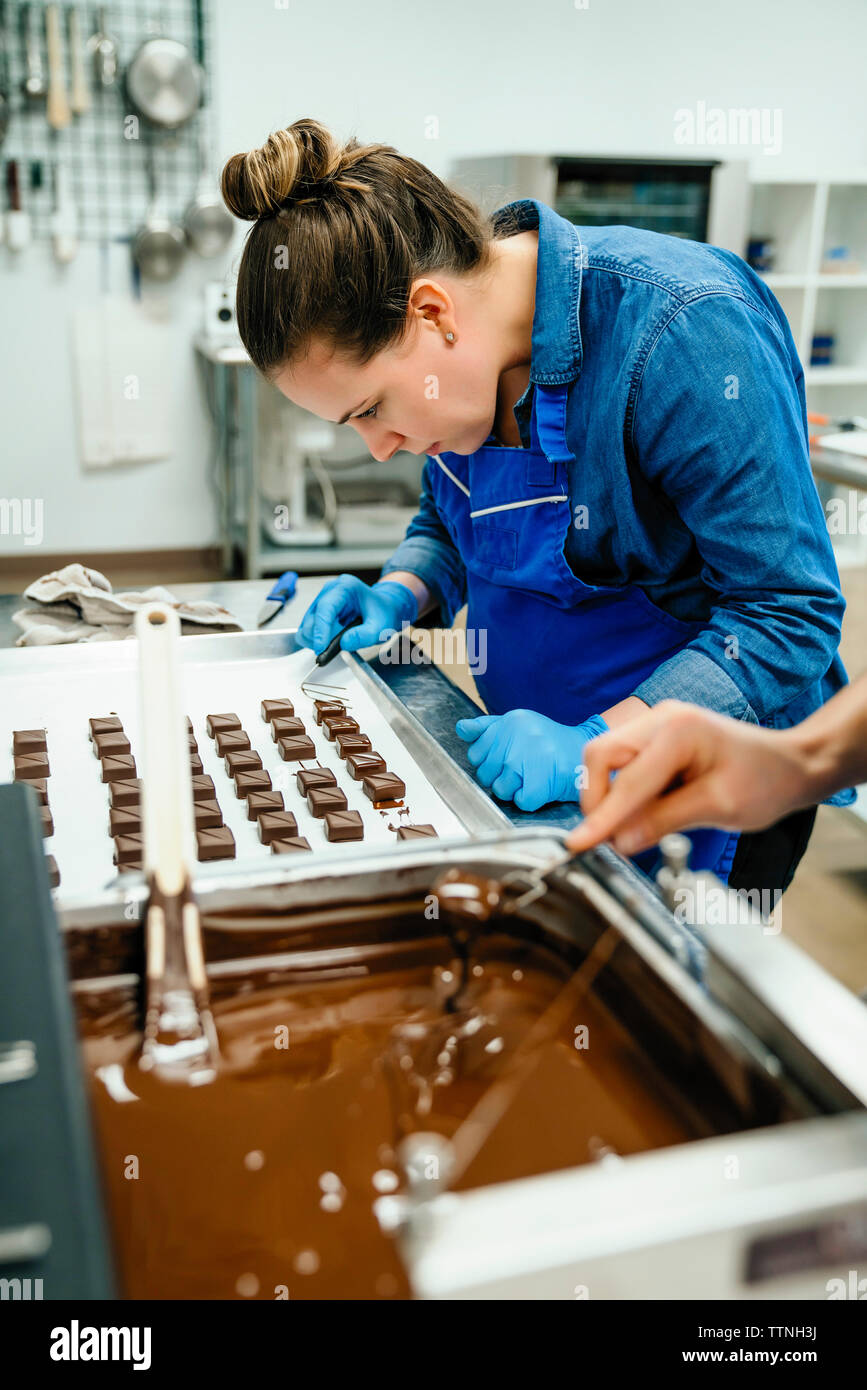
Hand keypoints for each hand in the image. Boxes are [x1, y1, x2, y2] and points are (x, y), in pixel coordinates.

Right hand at [297, 575, 417, 654]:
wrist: (386, 608)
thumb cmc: (384, 613)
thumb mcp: (381, 627)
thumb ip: (364, 636)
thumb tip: (344, 642)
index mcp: (346, 587)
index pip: (326, 607)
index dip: (320, 629)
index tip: (320, 647)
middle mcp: (332, 590)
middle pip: (313, 615)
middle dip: (318, 636)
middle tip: (328, 650)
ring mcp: (324, 599)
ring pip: (308, 622)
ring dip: (316, 637)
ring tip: (332, 645)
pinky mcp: (320, 610)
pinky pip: (310, 626)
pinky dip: (316, 637)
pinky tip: (327, 642)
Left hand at [456, 709, 608, 810]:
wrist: (585, 753)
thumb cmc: (549, 741)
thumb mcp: (518, 724)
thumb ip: (487, 727)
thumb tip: (461, 728)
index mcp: (510, 723)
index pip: (475, 754)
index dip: (489, 762)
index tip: (506, 758)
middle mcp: (517, 740)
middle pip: (485, 775)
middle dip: (500, 776)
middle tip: (522, 768)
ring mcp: (527, 762)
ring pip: (500, 790)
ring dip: (515, 790)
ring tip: (532, 777)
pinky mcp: (540, 783)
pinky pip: (520, 801)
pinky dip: (529, 799)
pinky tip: (540, 786)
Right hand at [565, 699, 813, 855]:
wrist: (791, 764)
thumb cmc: (766, 780)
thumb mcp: (719, 807)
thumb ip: (664, 821)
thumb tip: (619, 841)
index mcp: (678, 731)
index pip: (627, 780)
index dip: (602, 818)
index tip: (579, 846)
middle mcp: (660, 719)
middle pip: (601, 757)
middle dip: (598, 801)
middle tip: (609, 839)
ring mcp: (656, 725)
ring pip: (607, 761)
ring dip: (611, 797)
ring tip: (635, 827)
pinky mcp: (656, 738)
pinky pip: (624, 765)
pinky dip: (625, 792)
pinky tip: (648, 812)